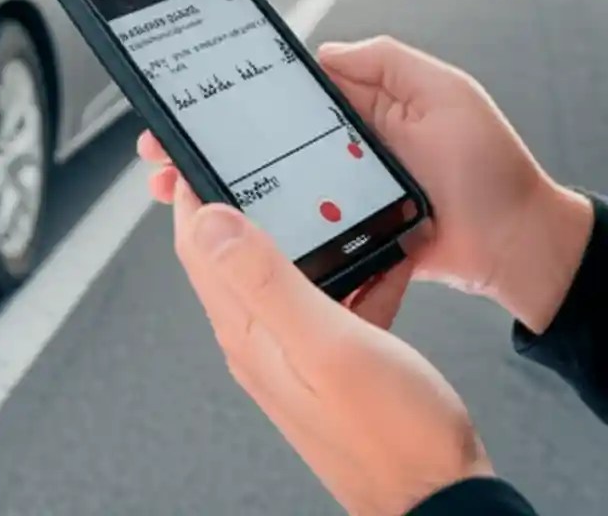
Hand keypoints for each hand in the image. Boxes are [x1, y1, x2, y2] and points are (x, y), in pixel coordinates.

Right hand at [140, 36, 593, 333]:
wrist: (517, 247)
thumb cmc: (491, 171)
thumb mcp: (446, 93)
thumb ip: (388, 61)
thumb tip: (325, 50)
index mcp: (353, 115)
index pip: (274, 101)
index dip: (225, 102)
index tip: (184, 107)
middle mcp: (333, 154)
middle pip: (250, 147)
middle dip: (198, 148)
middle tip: (159, 155)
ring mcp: (331, 199)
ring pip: (257, 192)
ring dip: (210, 192)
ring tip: (171, 193)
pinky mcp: (337, 240)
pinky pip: (284, 234)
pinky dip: (250, 235)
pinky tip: (218, 235)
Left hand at [170, 192, 493, 515]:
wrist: (440, 499)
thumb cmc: (391, 435)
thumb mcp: (327, 343)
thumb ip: (266, 280)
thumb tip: (210, 223)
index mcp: (250, 332)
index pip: (199, 249)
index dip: (194, 196)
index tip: (197, 152)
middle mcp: (260, 342)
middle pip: (232, 256)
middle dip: (240, 206)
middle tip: (255, 161)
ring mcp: (293, 353)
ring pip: (282, 275)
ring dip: (300, 237)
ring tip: (325, 201)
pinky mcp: (328, 363)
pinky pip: (326, 301)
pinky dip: (348, 275)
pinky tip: (380, 264)